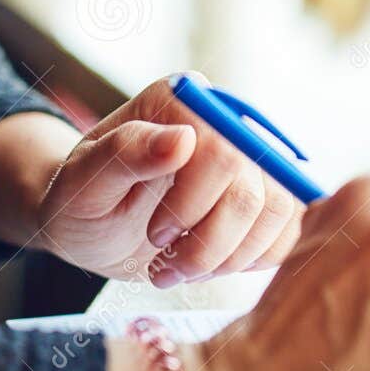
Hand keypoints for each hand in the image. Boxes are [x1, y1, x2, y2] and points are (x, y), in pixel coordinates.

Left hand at [35, 76, 303, 281]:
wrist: (91, 227)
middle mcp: (224, 120)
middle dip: (211, 243)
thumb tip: (183, 138)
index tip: (156, 234)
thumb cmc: (80, 201)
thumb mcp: (84, 182)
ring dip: (232, 257)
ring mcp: (250, 156)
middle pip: (254, 187)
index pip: (222, 149)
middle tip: (165, 268)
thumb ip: (127, 153)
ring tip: (182, 270)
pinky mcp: (264, 192)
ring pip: (279, 210)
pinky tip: (211, 265)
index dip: (195, 203)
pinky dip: (253, 259)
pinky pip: (289, 228)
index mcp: (182, 100)